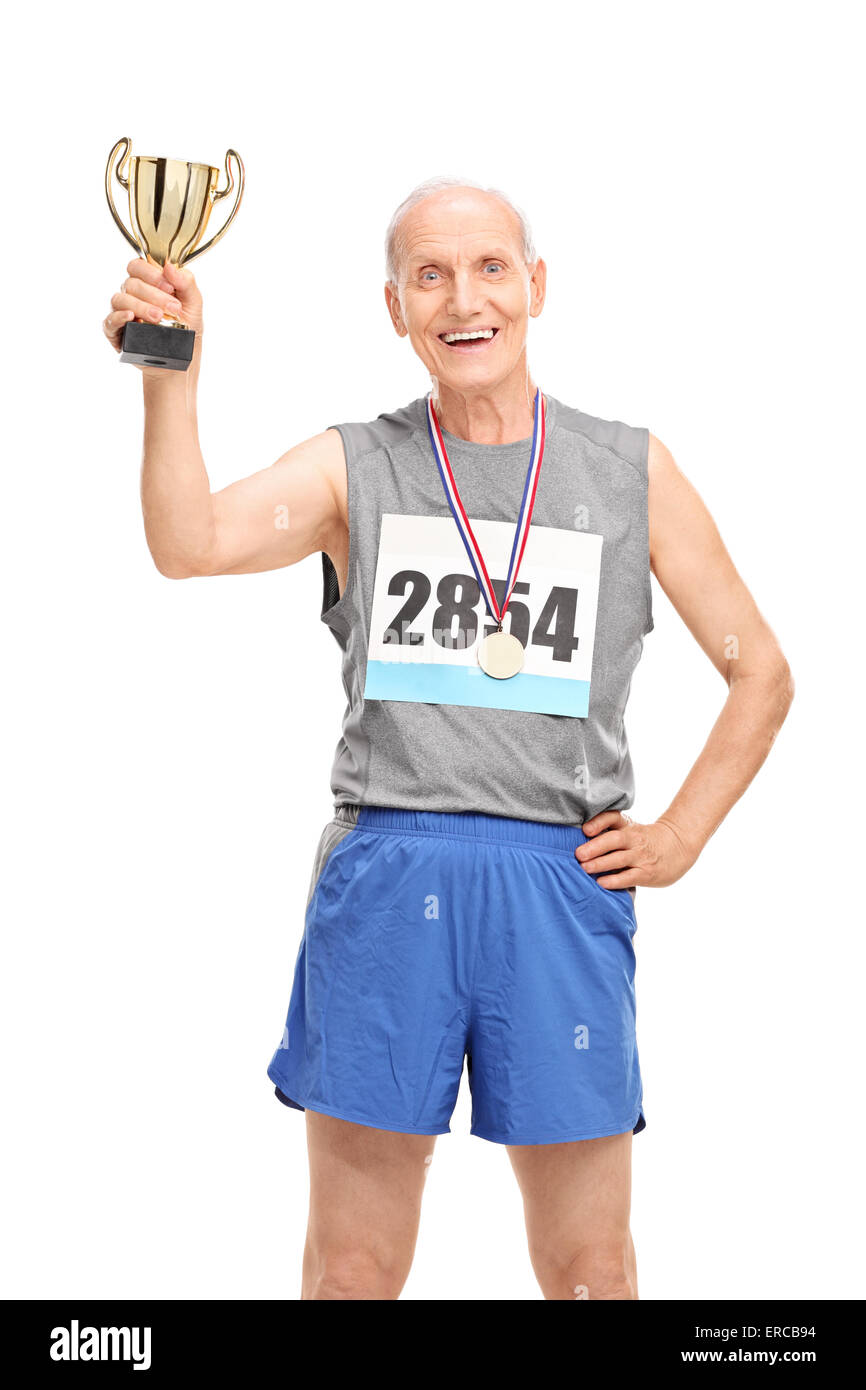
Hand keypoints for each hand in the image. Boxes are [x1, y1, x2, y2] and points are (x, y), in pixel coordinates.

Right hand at [102, 257, 202, 371]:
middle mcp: (131, 295)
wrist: (183, 357)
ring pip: (121, 300)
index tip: (170, 287)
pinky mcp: (116, 331)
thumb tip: (170, 267)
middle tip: (174, 309)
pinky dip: (119, 317)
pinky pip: (110, 320)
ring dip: (141, 307)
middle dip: (154, 295)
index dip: (151, 273)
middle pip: (131, 284)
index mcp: (147, 282)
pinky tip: (131, 318)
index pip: (137, 266)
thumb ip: (186, 283)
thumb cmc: (186, 326)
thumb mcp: (193, 303)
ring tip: (159, 318)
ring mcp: (122, 312)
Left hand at [575, 811, 697, 888]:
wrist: (678, 847)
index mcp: (627, 826)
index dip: (599, 822)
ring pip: (619, 858)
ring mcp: (641, 856)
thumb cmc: (645, 840)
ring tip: (584, 868)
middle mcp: (634, 839)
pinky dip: (615, 880)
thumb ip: (609, 831)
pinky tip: (601, 883)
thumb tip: (578, 839)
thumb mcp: (630, 829)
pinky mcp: (646, 873)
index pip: (613, 818)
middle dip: (595, 847)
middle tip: (578, 854)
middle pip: (614, 840)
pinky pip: (629, 877)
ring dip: (601, 863)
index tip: (585, 829)